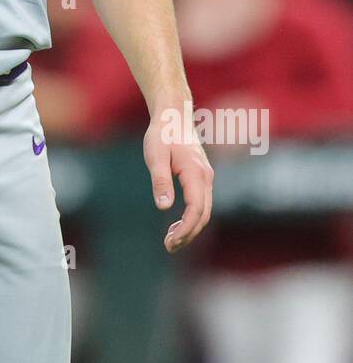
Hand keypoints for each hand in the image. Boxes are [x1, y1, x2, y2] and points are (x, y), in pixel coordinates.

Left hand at [143, 103, 213, 253]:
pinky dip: (192, 218)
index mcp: (196, 173)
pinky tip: (177, 225)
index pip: (196, 210)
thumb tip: (164, 207)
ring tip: (171, 241)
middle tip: (169, 247)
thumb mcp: (155, 156)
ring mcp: (206, 177)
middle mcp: (206, 177)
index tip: (170, 241)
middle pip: (203, 215)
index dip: (185, 229)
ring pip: (204, 211)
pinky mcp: (202, 177)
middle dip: (188, 234)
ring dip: (191, 229)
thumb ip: (160, 181)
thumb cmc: (163, 134)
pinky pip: (202, 204)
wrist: (174, 115)